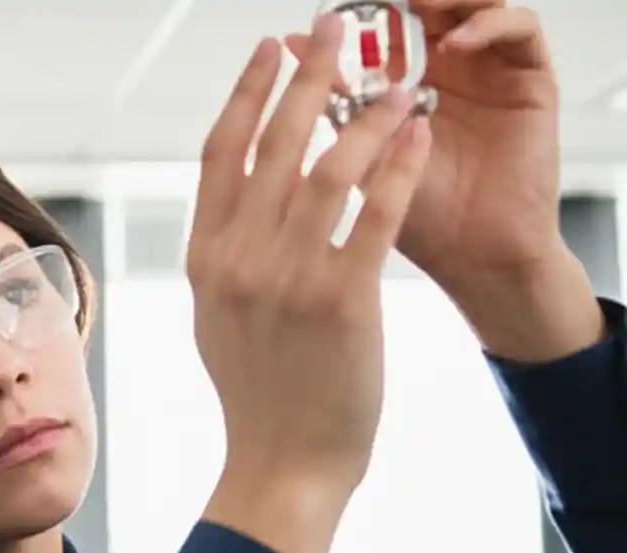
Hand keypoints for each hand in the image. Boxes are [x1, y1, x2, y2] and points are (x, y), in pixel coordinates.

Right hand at [190, 18, 430, 552]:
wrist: (282, 460)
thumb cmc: (257, 390)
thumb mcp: (217, 316)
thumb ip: (223, 254)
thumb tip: (231, 202)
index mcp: (205, 257)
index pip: (220, 154)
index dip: (246, 92)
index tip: (268, 49)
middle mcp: (238, 259)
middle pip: (272, 144)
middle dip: (305, 76)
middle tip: (332, 27)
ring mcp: (286, 279)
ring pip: (326, 169)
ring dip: (364, 114)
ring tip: (395, 82)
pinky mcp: (340, 301)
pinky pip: (371, 216)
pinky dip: (396, 169)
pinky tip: (415, 135)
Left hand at [286, 0, 603, 361]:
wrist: (473, 259)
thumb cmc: (415, 220)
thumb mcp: (359, 158)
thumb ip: (333, 100)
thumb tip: (287, 47)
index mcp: (405, 83)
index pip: (390, 22)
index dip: (367, 12)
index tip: (335, 11)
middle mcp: (450, 71)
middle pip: (434, 7)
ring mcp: (492, 74)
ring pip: (478, 6)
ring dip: (450, 1)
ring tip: (421, 6)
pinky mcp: (532, 83)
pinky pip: (521, 30)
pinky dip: (491, 25)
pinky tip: (457, 44)